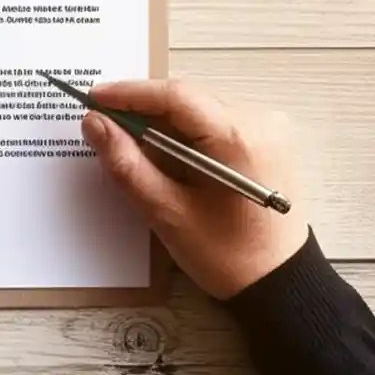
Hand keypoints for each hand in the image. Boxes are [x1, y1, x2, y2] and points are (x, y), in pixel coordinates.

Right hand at [80, 80, 308, 299]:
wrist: (280, 282)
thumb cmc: (229, 256)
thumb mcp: (169, 213)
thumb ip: (128, 165)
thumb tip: (95, 124)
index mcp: (239, 138)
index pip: (176, 96)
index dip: (130, 93)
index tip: (94, 97)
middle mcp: (260, 122)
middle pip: (188, 98)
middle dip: (143, 107)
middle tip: (104, 121)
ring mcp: (268, 128)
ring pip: (200, 107)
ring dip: (164, 120)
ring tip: (130, 139)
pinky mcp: (268, 139)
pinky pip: (216, 120)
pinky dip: (186, 130)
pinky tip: (165, 150)